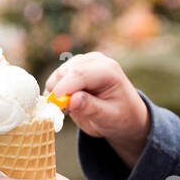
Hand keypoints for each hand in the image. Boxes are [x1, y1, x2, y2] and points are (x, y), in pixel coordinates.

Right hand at [44, 52, 149, 167]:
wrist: (125, 114)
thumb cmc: (120, 116)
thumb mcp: (109, 117)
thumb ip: (91, 108)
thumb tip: (72, 100)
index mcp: (108, 70)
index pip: (80, 74)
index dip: (64, 88)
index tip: (54, 105)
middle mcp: (94, 61)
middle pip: (66, 72)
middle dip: (57, 92)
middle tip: (58, 114)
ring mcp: (83, 63)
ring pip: (58, 75)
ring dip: (54, 93)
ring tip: (63, 112)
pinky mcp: (73, 69)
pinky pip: (56, 79)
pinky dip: (54, 93)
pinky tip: (62, 106)